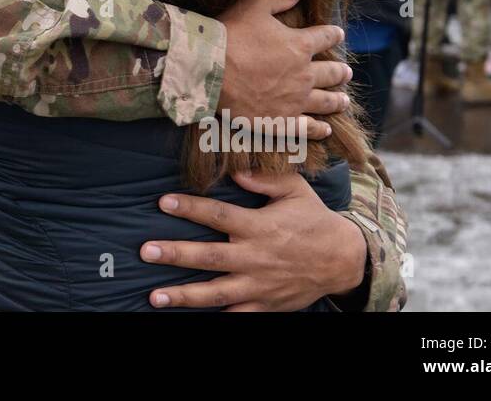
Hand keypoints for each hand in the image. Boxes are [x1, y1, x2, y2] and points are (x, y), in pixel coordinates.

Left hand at [141, 170, 367, 310]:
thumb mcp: (296, 190)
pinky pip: (236, 315)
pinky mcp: (264, 305)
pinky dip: (216, 317)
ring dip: (183, 295)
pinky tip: (187, 318)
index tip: (163, 201)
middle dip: (176, 254)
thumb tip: (235, 172)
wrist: (344, 260)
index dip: (190, 208)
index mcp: (260, 227)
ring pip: (216, 293)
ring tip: (153, 296)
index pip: (218, 215)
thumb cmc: (314, 220)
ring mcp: (259, 285)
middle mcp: (256, 257)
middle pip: (209, 257)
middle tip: (146, 251)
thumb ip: (266, 179)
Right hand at [219, 0, 350, 141]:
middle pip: (331, 73)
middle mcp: (304, 75)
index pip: (325, 37)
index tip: (338, 34)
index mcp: (300, 45)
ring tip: (343, 101)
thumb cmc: (230, 35)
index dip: (333, 34)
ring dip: (337, 101)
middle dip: (340, 72)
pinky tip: (325, 129)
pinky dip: (318, 129)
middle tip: (346, 73)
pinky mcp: (281, 121)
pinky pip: (307, 128)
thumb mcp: (254, 5)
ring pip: (325, 102)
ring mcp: (294, 100)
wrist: (209, 71)